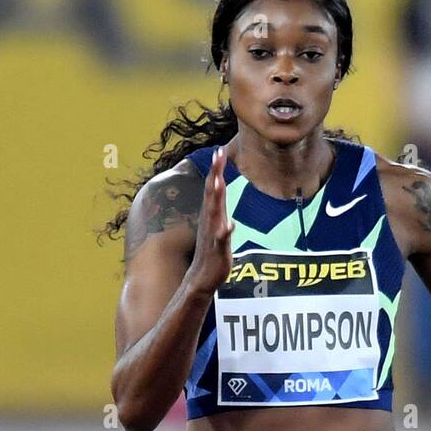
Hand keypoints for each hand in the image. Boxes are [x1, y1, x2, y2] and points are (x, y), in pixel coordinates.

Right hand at [186, 146, 233, 294]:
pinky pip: (221, 241)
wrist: (201, 279)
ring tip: (219, 183)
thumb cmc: (211, 253)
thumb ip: (219, 209)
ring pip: (214, 214)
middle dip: (215, 175)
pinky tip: (229, 226)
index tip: (219, 151)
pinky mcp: (217, 252)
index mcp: (211, 216)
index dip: (216, 170)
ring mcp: (212, 236)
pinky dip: (224, 233)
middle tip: (218, 156)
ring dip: (217, 199)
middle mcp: (210, 222)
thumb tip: (220, 191)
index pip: (213, 189)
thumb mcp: (216, 227)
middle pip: (212, 195)